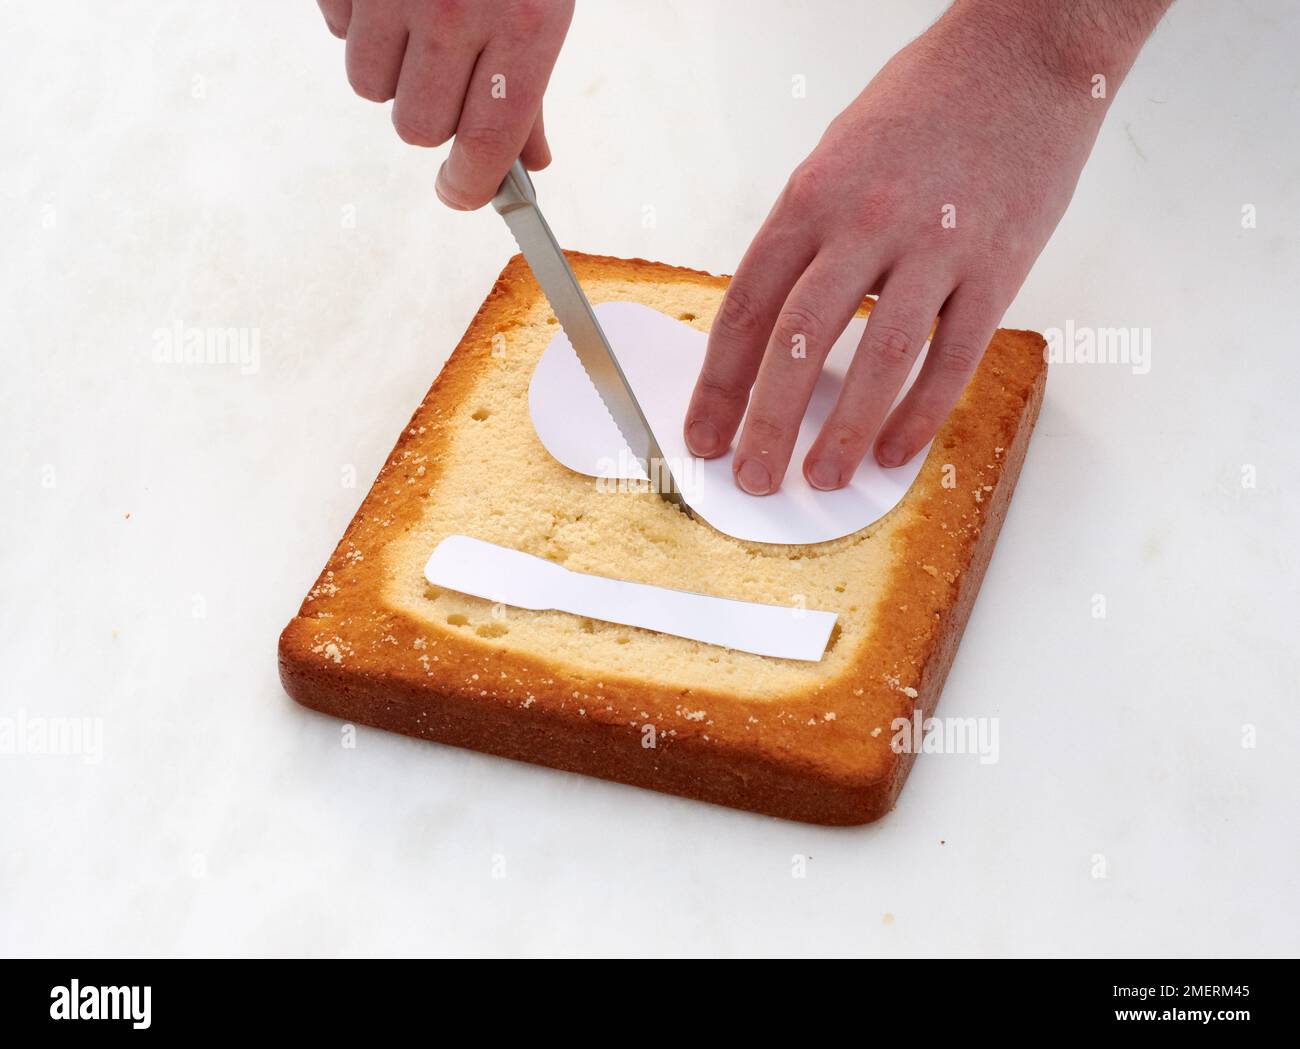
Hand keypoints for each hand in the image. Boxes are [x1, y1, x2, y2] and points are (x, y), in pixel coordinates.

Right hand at [318, 0, 573, 208]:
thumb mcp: (542, 4)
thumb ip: (531, 90)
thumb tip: (530, 166)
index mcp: (523, 24)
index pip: (487, 144)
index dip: (470, 185)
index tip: (461, 193)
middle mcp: (456, 9)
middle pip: (419, 127)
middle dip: (431, 115)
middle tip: (446, 78)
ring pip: (370, 87)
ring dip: (390, 69)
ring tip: (416, 20)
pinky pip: (336, 32)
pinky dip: (357, 22)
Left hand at [683, 0, 1166, 493]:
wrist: (1026, 51)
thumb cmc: (926, 101)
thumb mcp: (837, 156)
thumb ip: (807, 237)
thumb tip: (778, 321)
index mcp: (813, 196)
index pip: (747, 307)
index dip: (720, 382)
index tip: (703, 433)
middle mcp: (865, 222)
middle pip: (800, 341)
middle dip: (767, 422)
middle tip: (752, 479)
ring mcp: (935, 245)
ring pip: (879, 358)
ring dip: (844, 431)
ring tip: (821, 481)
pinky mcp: (997, 265)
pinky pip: (953, 355)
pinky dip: (922, 411)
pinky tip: (895, 450)